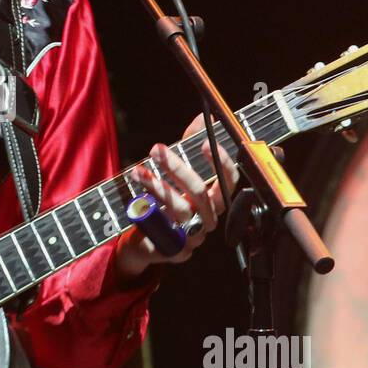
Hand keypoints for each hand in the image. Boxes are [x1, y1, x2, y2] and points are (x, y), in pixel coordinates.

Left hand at [114, 113, 240, 277]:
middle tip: (156, 150)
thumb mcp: (179, 171)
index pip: (230, 180)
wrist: (149, 240)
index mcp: (216, 199)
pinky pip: (164, 230)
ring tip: (138, 171)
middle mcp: (210, 218)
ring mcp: (195, 236)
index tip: (205, 142)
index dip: (221, 162)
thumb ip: (190, 145)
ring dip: (157, 187)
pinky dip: (149, 213)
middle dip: (176, 167)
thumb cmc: (168, 202)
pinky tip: (137, 202)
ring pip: (180, 208)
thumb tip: (203, 117)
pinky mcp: (177, 250)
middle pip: (200, 191)